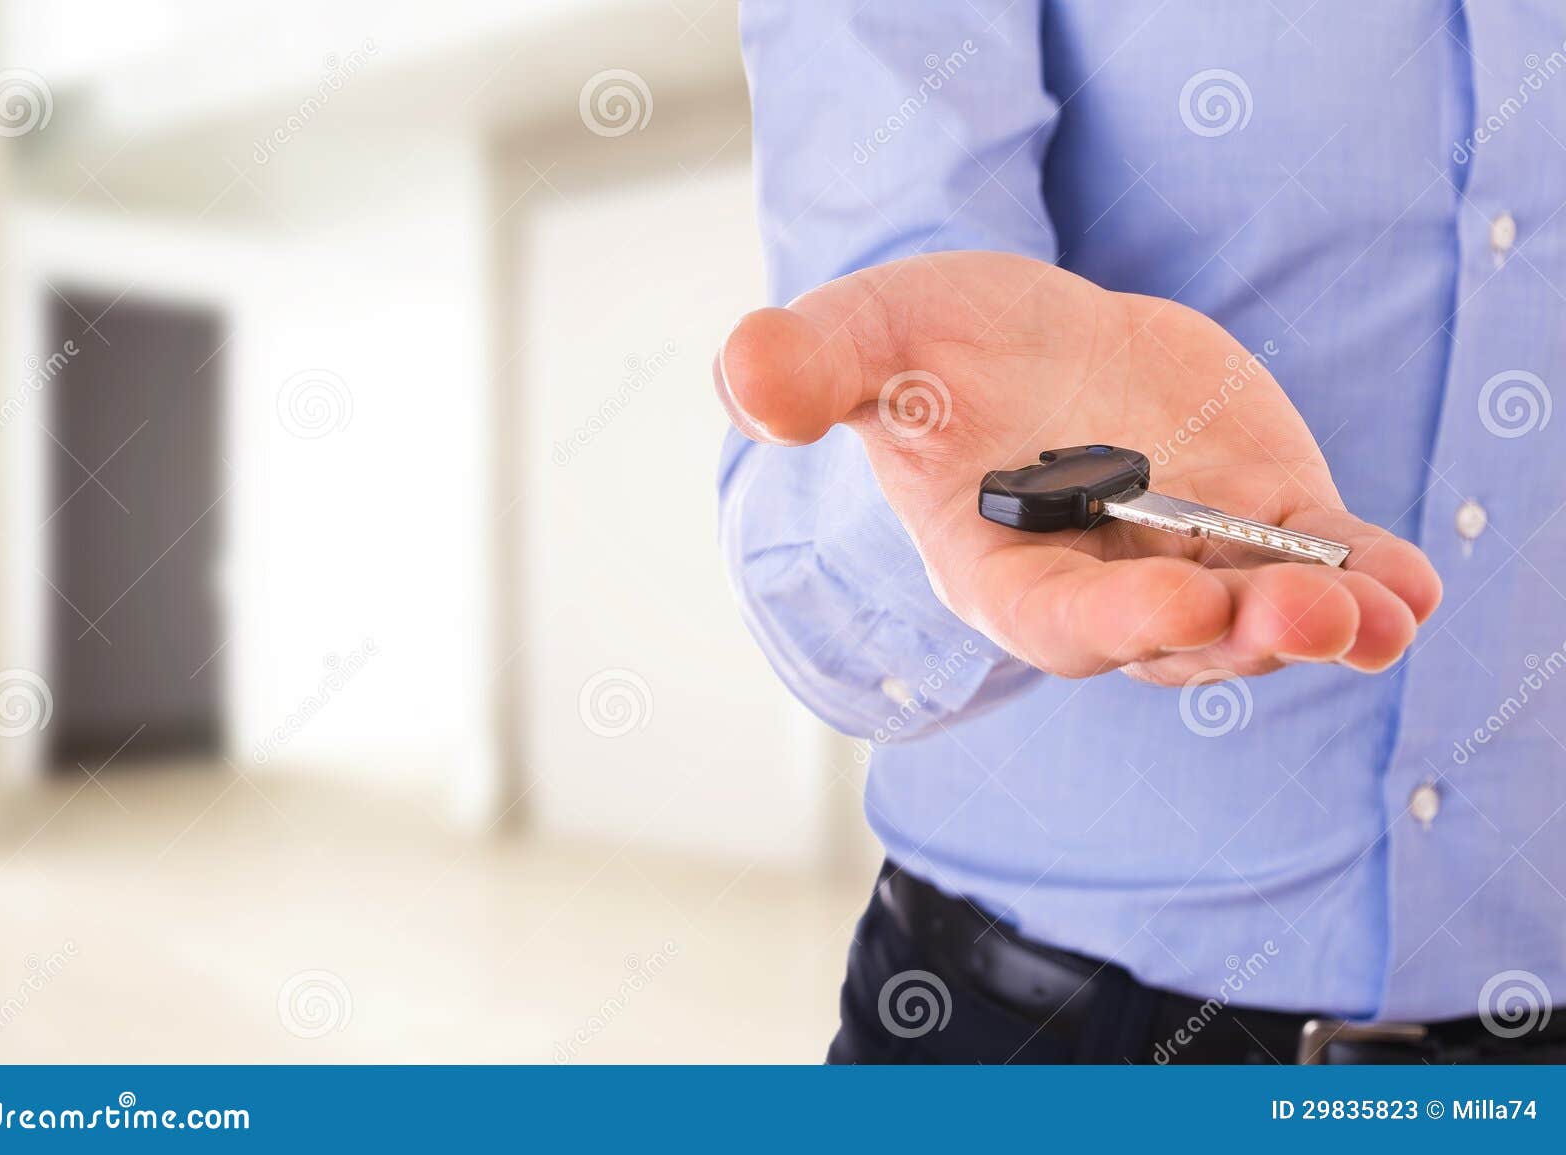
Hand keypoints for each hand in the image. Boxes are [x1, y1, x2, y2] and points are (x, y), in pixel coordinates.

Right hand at [714, 251, 1440, 683]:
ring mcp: (1188, 551)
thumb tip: (748, 379)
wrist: (1022, 338)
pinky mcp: (1257, 513)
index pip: (1056, 617)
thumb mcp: (865, 337)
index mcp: (1000, 565)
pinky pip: (1317, 558)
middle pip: (1173, 632)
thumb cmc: (931, 351)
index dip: (1113, 616)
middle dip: (1238, 629)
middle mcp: (1099, 581)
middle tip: (1310, 614)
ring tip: (1376, 608)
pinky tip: (1409, 582)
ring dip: (1319, 618)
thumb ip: (808, 366)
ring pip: (1256, 609)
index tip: (1174, 598)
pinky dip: (1368, 577)